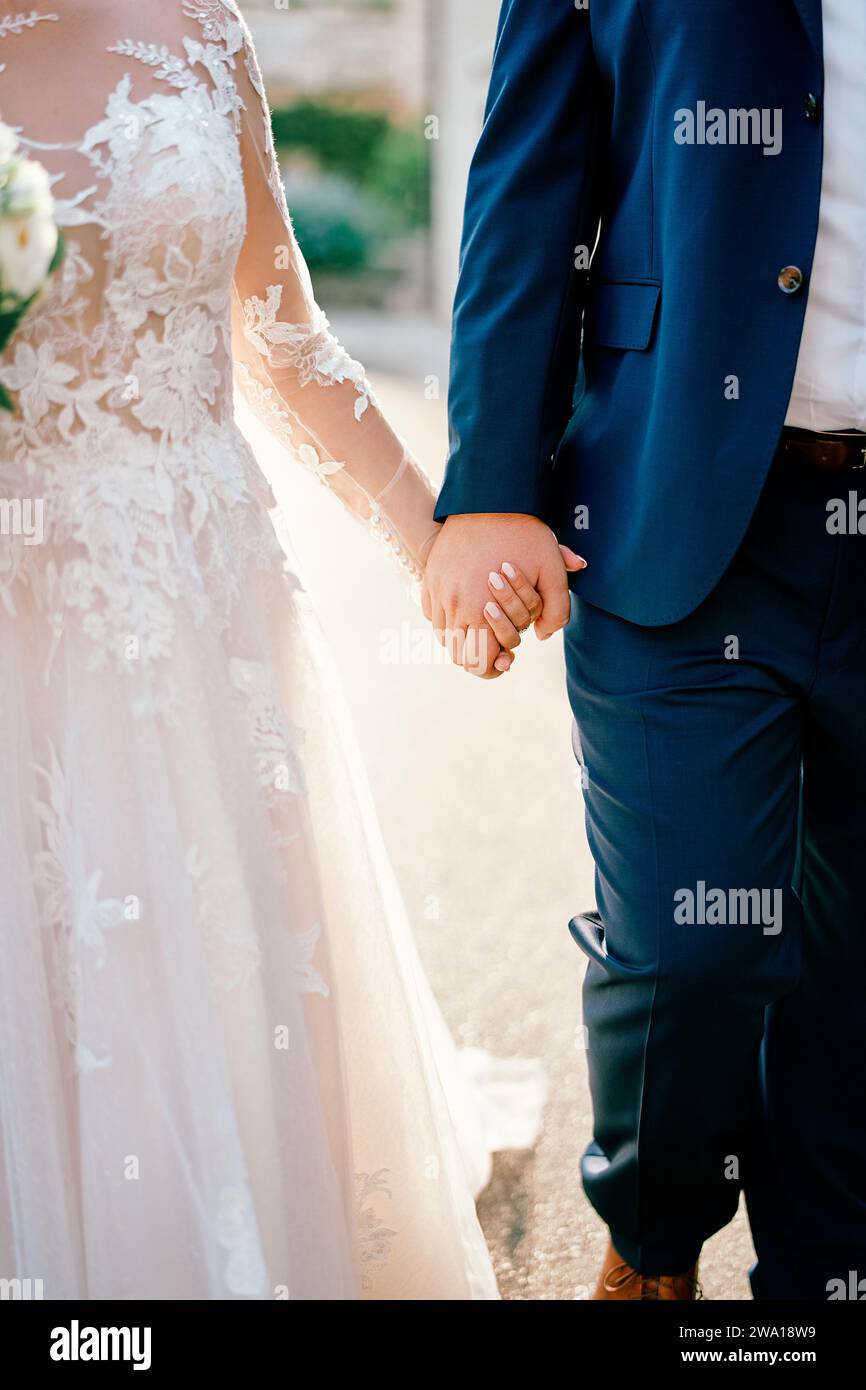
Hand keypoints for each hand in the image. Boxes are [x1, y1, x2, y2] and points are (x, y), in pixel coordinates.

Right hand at [421, 513, 585, 678]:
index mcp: (479, 611)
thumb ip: (556, 609)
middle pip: (459, 656)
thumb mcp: (551, 570)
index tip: (508, 659)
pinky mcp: (430, 579)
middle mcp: (452, 607)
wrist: (487, 497)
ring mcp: (437, 592)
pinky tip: (470, 608)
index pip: (478, 663)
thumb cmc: (523, 533)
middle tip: (500, 646)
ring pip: (445, 637)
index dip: (494, 668)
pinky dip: (450, 620)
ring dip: (465, 639)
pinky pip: (434, 614)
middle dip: (480, 656)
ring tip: (486, 626)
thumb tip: (542, 635)